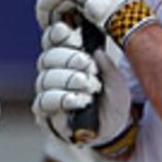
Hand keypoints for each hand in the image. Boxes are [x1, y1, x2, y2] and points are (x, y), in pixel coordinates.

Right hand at [32, 21, 131, 145]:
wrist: (113, 129)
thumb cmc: (112, 100)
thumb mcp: (117, 83)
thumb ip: (108, 68)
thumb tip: (97, 52)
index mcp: (68, 56)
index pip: (53, 39)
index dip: (58, 34)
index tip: (68, 31)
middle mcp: (53, 71)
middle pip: (48, 57)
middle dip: (69, 59)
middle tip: (88, 66)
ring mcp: (48, 91)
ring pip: (45, 78)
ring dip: (68, 80)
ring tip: (89, 87)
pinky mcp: (45, 112)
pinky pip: (43, 101)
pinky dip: (62, 99)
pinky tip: (78, 100)